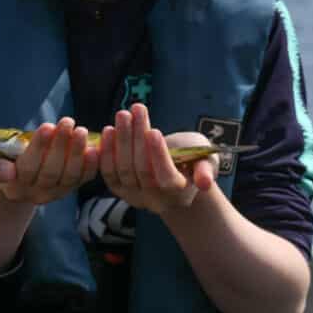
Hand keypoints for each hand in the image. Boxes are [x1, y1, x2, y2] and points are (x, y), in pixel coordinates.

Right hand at [0, 117, 99, 205]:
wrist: (14, 175)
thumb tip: (8, 172)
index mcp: (15, 188)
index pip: (28, 168)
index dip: (39, 147)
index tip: (47, 126)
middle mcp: (37, 194)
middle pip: (52, 172)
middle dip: (61, 145)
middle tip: (67, 122)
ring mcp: (56, 193)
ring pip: (70, 176)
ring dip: (78, 152)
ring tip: (81, 130)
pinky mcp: (71, 188)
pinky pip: (84, 179)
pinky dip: (91, 165)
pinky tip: (96, 148)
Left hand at [99, 103, 215, 214]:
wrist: (175, 173)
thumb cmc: (193, 160)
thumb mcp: (207, 161)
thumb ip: (206, 169)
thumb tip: (205, 182)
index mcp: (178, 194)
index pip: (166, 178)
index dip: (159, 155)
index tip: (153, 131)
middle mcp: (154, 200)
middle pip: (141, 171)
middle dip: (135, 139)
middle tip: (133, 111)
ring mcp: (133, 196)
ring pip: (122, 170)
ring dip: (120, 140)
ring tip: (123, 115)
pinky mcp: (118, 189)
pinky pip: (108, 172)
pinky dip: (106, 152)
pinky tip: (108, 130)